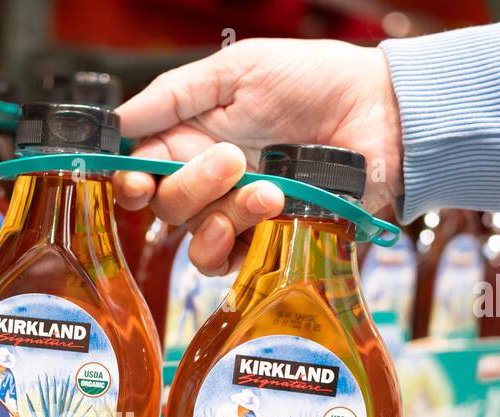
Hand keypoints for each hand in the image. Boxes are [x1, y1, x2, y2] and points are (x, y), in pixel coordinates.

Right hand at [115, 38, 402, 274]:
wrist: (382, 114)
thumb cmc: (316, 82)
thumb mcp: (238, 70)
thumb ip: (173, 95)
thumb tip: (118, 120)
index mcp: (192, 139)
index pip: (140, 171)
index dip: (131, 182)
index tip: (138, 182)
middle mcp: (208, 182)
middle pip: (166, 207)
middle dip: (194, 186)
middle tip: (235, 159)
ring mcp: (237, 214)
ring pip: (196, 237)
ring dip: (225, 214)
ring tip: (270, 190)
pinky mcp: (266, 241)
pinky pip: (228, 263)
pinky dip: (240, 244)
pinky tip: (272, 214)